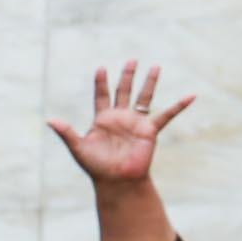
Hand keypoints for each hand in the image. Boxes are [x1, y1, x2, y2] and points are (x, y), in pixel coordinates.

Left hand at [46, 59, 191, 190]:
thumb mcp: (78, 148)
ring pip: (144, 97)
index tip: (101, 68)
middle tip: (132, 60)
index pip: (101, 95)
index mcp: (102, 119)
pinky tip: (191, 96)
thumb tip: (50, 120)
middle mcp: (120, 117)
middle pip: (124, 91)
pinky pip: (167, 115)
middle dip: (127, 76)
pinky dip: (179, 106)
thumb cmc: (96, 166)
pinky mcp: (150, 131)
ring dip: (150, 82)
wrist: (116, 180)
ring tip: (156, 66)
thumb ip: (66, 133)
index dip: (101, 82)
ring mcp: (136, 123)